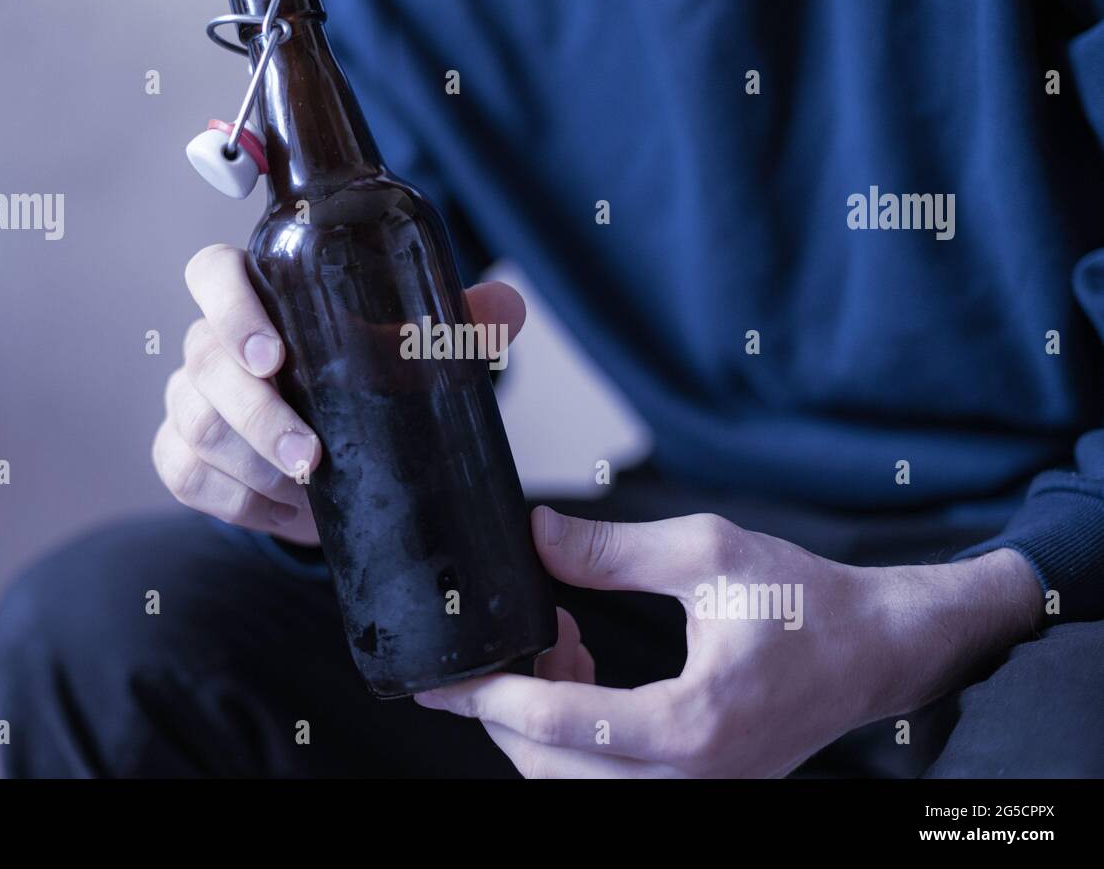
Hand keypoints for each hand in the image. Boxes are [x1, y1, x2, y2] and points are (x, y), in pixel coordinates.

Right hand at [153, 243, 526, 544]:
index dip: (231, 308)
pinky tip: (283, 509)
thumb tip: (508, 305)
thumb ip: (459, 324)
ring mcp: (191, 400)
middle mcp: (211, 343)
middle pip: (205, 362)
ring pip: (196, 425)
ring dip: (253, 463)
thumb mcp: (415, 353)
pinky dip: (237, 500)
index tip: (274, 355)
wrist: (341, 461)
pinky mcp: (182, 456)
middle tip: (312, 456)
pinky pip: (186, 475)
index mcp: (259, 298)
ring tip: (308, 485)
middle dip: (258, 414)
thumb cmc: (367, 386)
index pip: (213, 274)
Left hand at [415, 508, 1043, 776]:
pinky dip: (576, 733)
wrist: (878, 648)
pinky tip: (581, 667)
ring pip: (575, 781)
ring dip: (540, 722)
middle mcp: (694, 776)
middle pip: (553, 769)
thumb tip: (538, 536)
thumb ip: (613, 550)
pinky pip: (609, 776)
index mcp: (694, 724)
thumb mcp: (708, 553)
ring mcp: (699, 788)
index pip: (560, 727)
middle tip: (491, 651)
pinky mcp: (699, 782)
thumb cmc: (810, 602)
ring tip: (553, 644)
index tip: (445, 679)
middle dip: (505, 712)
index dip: (491, 698)